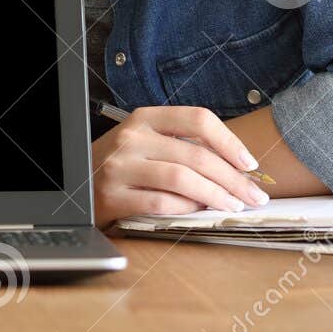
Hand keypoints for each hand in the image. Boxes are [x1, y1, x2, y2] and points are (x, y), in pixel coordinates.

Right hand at [92, 105, 270, 224]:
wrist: (78, 184)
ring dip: (215, 195)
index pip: (197, 118)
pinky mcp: (112, 196)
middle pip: (196, 154)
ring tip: (233, 206)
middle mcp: (132, 138)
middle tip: (254, 195)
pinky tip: (198, 212)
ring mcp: (120, 166)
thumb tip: (235, 164)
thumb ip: (181, 145)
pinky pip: (160, 203)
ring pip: (181, 179)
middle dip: (233, 178)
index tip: (250, 163)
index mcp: (144, 118)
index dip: (229, 141)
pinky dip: (185, 209)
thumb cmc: (122, 165)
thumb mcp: (145, 142)